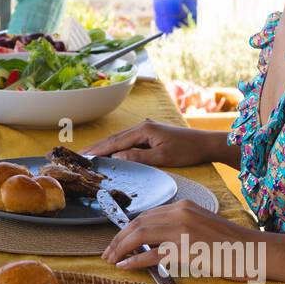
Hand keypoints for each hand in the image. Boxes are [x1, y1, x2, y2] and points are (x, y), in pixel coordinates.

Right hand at [81, 119, 221, 166]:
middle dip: (96, 147)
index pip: (115, 141)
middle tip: (79, 156)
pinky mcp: (150, 134)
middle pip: (114, 138)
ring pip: (119, 139)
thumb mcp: (163, 157)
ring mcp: (146, 129)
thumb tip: (117, 157)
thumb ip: (139, 157)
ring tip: (89, 155)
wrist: (205, 144)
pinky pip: (127, 140)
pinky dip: (115, 146)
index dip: (98, 149)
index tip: (83, 156)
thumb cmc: (187, 151)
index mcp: (144, 130)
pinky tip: (109, 152)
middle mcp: (142, 126)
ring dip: (104, 147)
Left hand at [101, 199, 271, 281]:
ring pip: (141, 235)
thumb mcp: (202, 227)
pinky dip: (136, 260)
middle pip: (138, 223)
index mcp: (184, 206)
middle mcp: (181, 213)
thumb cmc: (232, 244)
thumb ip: (179, 229)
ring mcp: (183, 229)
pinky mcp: (187, 248)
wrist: (257, 250)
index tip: (117, 241)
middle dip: (118, 238)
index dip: (127, 229)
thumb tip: (155, 244)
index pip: (146, 215)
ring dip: (121, 248)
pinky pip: (153, 254)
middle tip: (107, 252)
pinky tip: (125, 265)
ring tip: (111, 259)